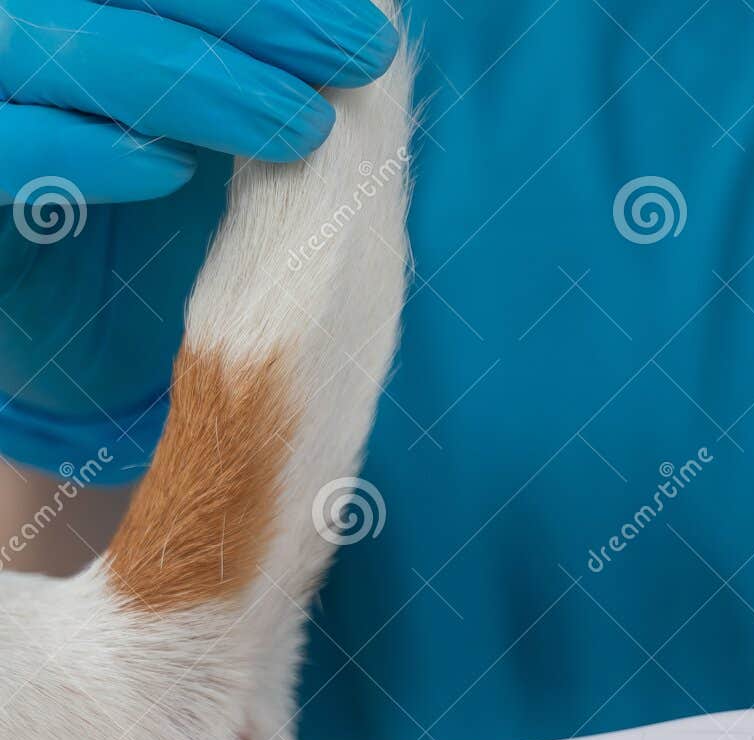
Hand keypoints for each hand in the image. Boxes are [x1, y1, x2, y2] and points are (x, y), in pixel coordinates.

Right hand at [0, 0, 396, 455]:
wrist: (106, 344)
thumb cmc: (177, 224)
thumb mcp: (233, 136)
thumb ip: (272, 74)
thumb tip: (369, 24)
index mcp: (91, 9)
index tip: (366, 30)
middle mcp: (25, 34)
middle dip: (250, 14)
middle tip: (355, 59)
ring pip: (56, 47)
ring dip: (189, 78)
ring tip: (302, 126)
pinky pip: (7, 151)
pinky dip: (86, 151)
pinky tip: (169, 170)